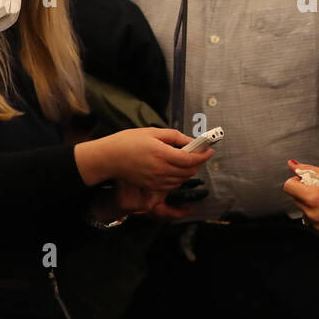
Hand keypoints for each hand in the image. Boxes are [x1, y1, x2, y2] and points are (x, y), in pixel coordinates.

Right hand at [81, 128, 213, 193]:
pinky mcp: (151, 186)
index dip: (203, 155)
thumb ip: (174, 136)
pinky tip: (178, 170)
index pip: (190, 159)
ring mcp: (156, 180)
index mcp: (162, 154)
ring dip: (190, 171)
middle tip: (202, 154)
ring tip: (191, 161)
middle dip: (199, 163)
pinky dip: (179, 178)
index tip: (210, 150)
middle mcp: (161, 170)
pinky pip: (172, 185)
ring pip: (182, 179)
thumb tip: (190, 141)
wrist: (108, 158)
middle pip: (189, 171)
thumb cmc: (127, 142)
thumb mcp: (152, 132)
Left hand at [282, 159, 318, 237]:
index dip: (295, 181)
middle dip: (304, 193)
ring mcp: (317, 225)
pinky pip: (314, 223)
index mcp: (312, 197)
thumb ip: (308, 170)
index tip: (304, 181)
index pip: (288, 187)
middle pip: (295, 199)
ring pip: (304, 212)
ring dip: (310, 206)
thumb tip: (292, 165)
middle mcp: (312, 213)